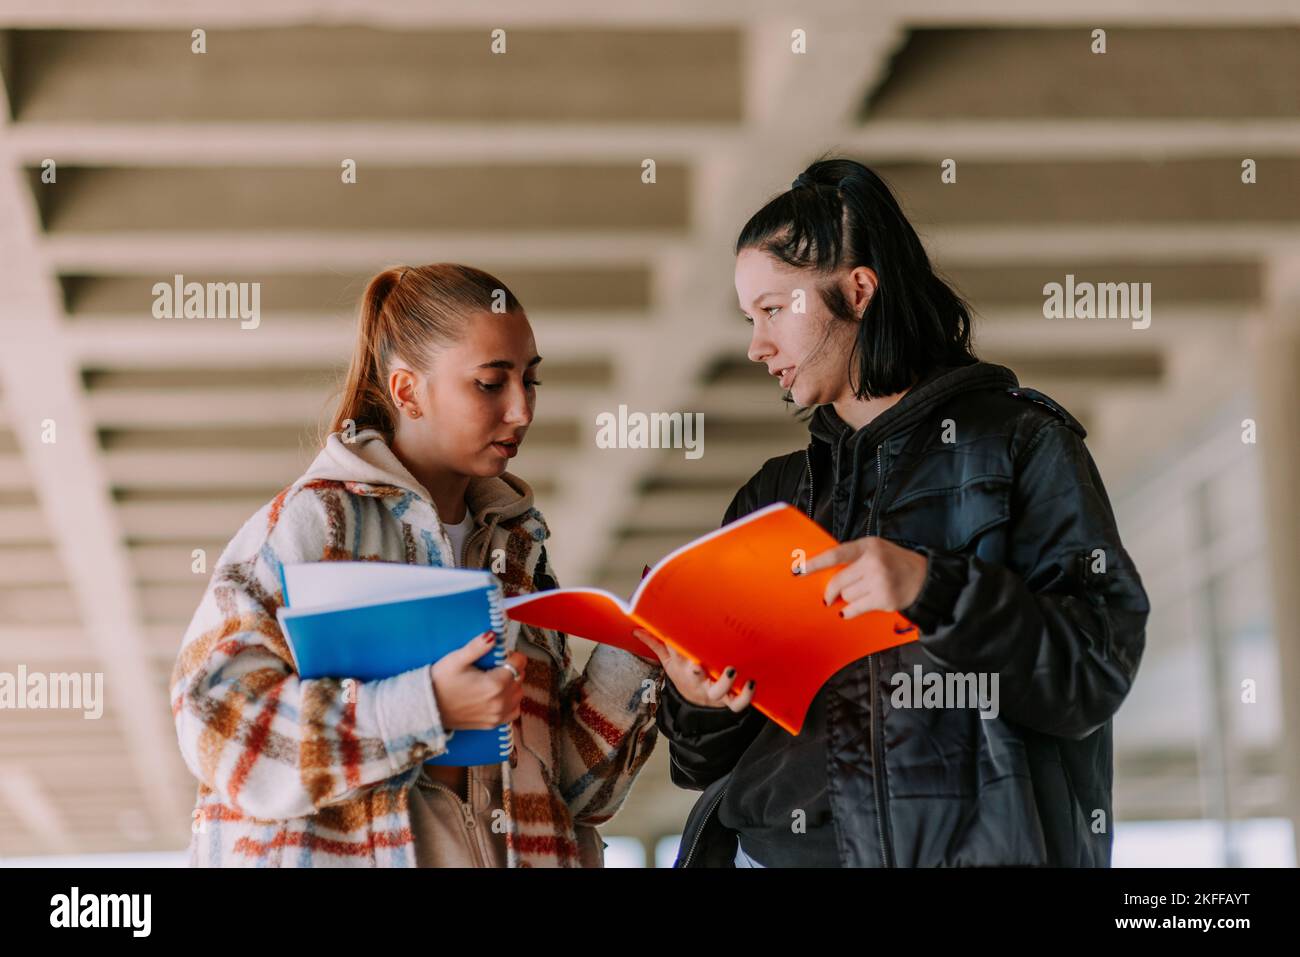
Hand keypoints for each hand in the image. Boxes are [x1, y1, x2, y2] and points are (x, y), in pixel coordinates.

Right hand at [430, 631, 525, 729]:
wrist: (427, 708)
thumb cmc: (440, 682)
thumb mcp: (456, 660)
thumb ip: (477, 647)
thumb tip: (493, 635)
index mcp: (495, 684)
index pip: (519, 663)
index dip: (512, 655)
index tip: (500, 655)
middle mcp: (500, 702)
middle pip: (520, 678)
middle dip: (511, 669)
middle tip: (494, 667)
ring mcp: (497, 715)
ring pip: (519, 694)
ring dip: (512, 685)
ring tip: (494, 681)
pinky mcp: (492, 724)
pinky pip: (513, 711)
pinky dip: (510, 703)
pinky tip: (497, 696)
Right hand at [633, 629, 753, 711]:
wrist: (695, 702)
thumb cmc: (684, 675)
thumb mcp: (669, 661)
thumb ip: (656, 644)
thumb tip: (636, 629)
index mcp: (682, 668)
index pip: (677, 657)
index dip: (677, 650)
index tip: (678, 642)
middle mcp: (697, 681)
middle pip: (695, 678)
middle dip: (697, 671)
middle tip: (700, 659)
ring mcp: (712, 692)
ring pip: (718, 693)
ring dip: (725, 682)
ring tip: (732, 669)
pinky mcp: (727, 701)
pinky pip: (736, 704)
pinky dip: (746, 696)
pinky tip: (752, 682)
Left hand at [802, 536, 927, 618]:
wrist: (925, 578)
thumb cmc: (896, 563)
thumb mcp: (876, 550)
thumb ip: (854, 557)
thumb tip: (825, 573)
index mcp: (868, 546)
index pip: (835, 554)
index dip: (815, 563)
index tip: (799, 570)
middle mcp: (873, 562)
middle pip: (838, 581)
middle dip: (831, 591)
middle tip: (827, 597)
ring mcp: (879, 581)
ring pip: (846, 596)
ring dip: (848, 598)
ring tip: (862, 593)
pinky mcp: (883, 599)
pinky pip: (855, 608)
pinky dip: (850, 611)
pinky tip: (850, 610)